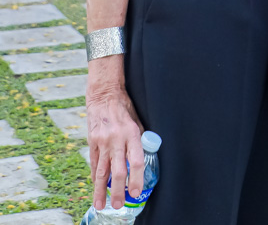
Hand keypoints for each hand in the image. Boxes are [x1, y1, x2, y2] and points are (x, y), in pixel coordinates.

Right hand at [86, 83, 143, 209]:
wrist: (104, 95)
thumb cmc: (124, 108)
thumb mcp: (137, 121)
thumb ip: (139, 140)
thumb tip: (142, 159)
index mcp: (132, 133)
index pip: (136, 160)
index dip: (137, 178)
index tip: (136, 192)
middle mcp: (116, 139)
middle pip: (117, 170)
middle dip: (118, 191)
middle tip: (118, 205)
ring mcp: (102, 142)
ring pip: (101, 171)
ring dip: (101, 190)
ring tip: (101, 205)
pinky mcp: (92, 142)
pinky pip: (94, 164)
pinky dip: (95, 177)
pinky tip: (96, 188)